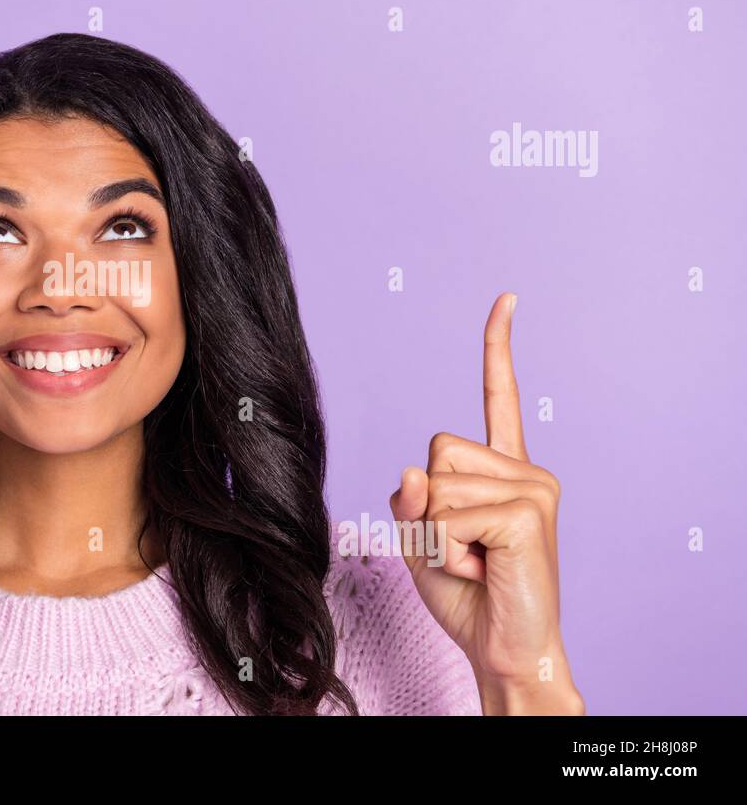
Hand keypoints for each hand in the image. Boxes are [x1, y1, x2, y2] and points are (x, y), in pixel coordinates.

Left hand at [388, 292, 584, 714]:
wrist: (503, 648)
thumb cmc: (466, 594)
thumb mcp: (419, 537)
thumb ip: (411, 498)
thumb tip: (416, 470)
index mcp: (504, 469)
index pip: (500, 396)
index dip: (497, 347)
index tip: (507, 299)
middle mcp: (526, 470)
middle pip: (435, 450)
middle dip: (428, 506)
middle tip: (462, 550)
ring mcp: (534, 488)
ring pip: (437, 485)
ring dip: (436, 534)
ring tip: (474, 562)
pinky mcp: (528, 512)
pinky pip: (449, 516)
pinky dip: (448, 550)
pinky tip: (483, 569)